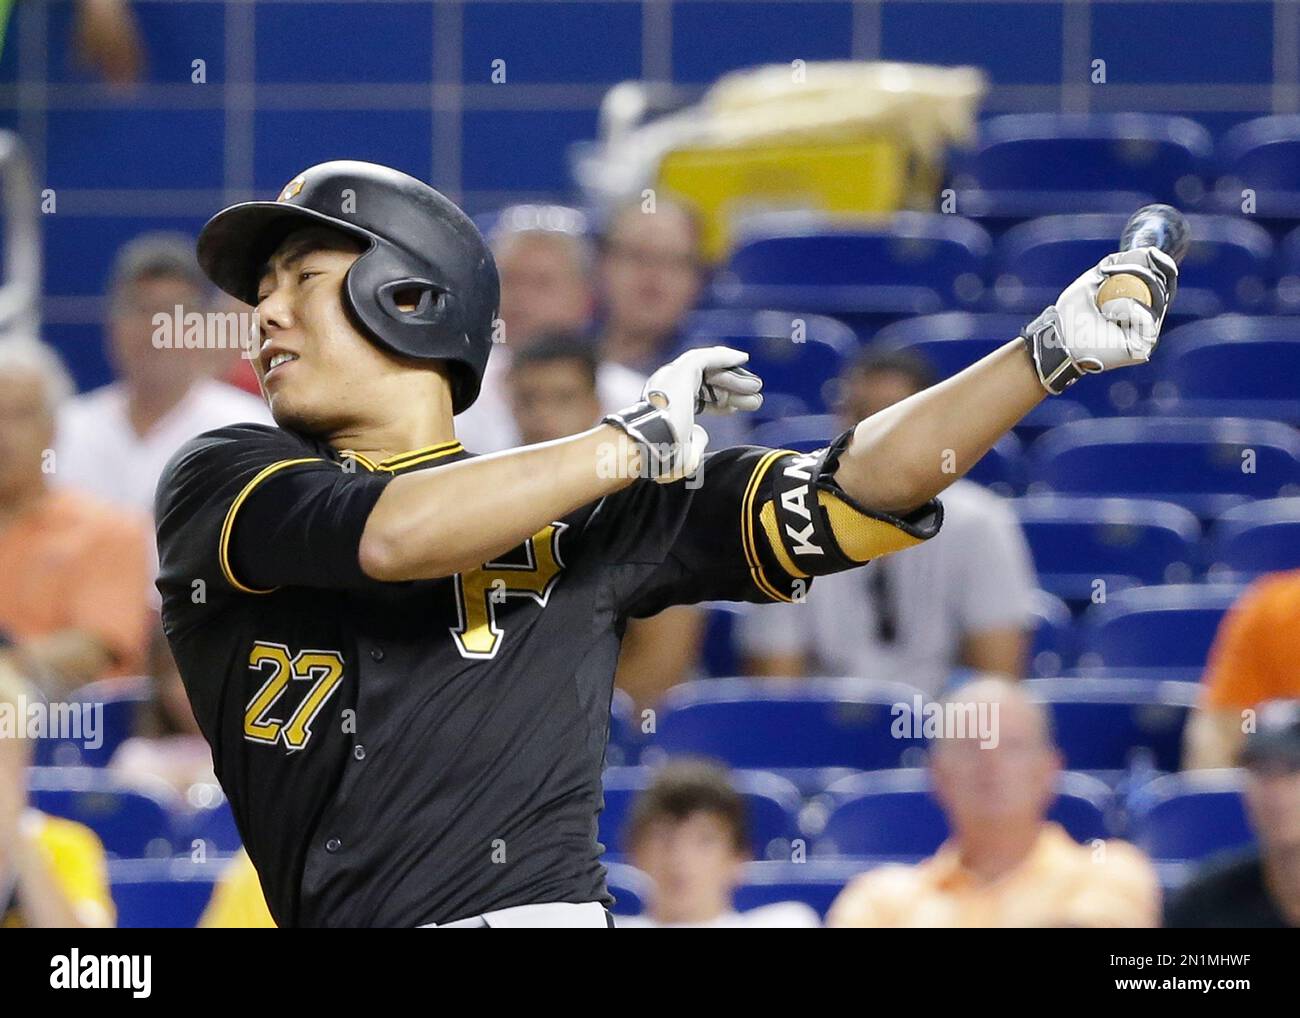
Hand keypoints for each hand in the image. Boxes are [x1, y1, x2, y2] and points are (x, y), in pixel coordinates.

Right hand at [604, 346, 762, 482]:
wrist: (653, 446)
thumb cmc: (664, 455)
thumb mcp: (685, 455)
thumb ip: (695, 444)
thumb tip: (703, 433)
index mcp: (665, 406)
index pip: (695, 399)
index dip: (718, 403)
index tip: (737, 409)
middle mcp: (666, 388)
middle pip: (705, 384)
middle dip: (732, 390)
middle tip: (755, 399)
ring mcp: (671, 377)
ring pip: (708, 371)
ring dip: (733, 376)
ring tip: (757, 386)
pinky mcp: (680, 370)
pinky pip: (706, 358)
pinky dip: (724, 357)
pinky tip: (743, 359)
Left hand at [1023, 246, 1177, 393]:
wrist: (1059, 339)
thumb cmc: (1072, 314)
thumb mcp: (1092, 281)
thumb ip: (1114, 265)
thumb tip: (1144, 252)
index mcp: (1139, 304)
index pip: (1162, 282)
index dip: (1162, 265)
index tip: (1151, 253)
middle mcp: (1147, 318)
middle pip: (1164, 289)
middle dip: (1144, 273)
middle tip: (1120, 271)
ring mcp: (1147, 333)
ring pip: (1157, 301)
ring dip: (1128, 293)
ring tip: (1104, 303)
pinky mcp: (1144, 346)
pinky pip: (1146, 318)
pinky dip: (1125, 309)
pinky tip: (1108, 313)